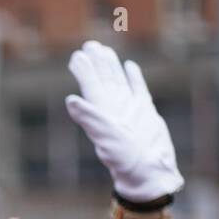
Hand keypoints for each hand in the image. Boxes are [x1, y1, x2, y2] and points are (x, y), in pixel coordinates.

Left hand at [65, 40, 183, 201]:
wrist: (149, 173)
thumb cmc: (125, 159)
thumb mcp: (105, 137)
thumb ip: (88, 117)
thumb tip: (70, 100)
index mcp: (102, 112)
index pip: (91, 86)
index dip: (84, 71)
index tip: (77, 56)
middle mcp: (114, 109)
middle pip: (103, 80)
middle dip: (96, 63)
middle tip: (88, 45)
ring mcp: (130, 110)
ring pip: (119, 82)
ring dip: (111, 67)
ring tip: (104, 50)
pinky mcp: (146, 112)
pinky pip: (138, 90)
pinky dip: (133, 77)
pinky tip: (129, 66)